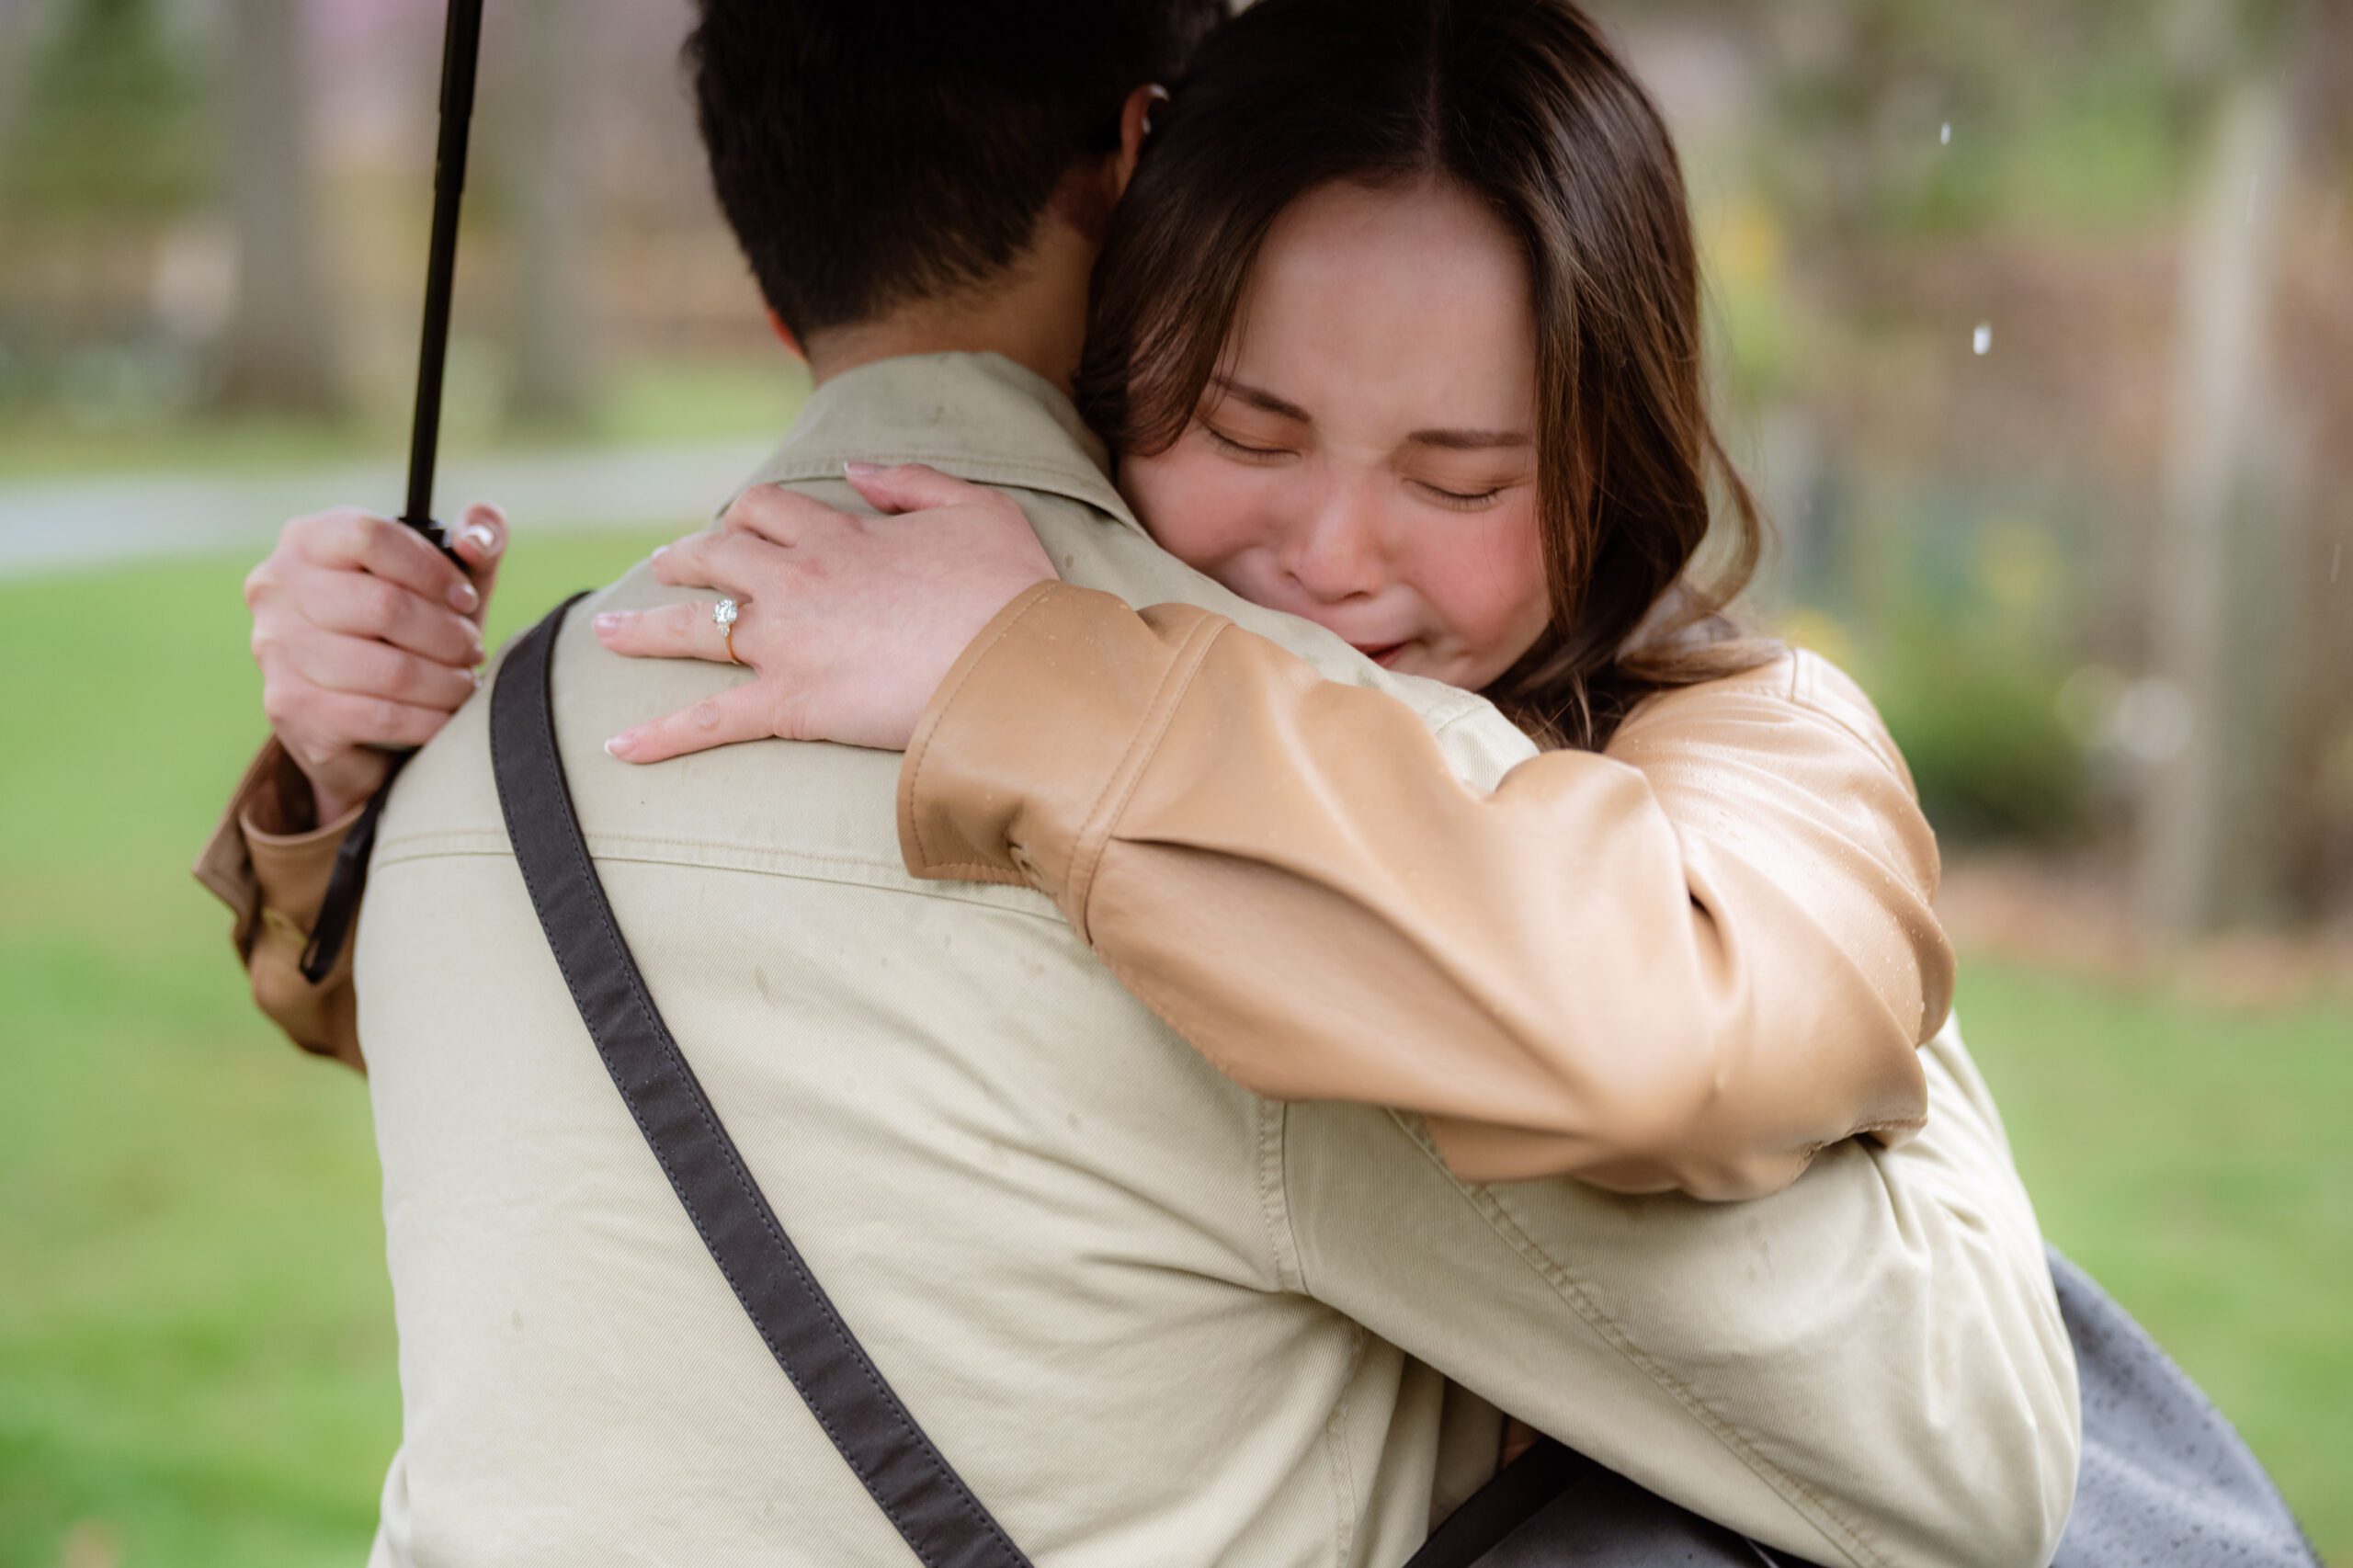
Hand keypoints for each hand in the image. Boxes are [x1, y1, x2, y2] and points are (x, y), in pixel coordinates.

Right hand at [244, 502, 506, 821]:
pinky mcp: (290, 708)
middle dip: (447, 635)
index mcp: (308, 541)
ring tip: (463, 684)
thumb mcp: (446, 576)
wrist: (357, 712)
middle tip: (472, 651)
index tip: (465, 599)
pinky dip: (427, 720)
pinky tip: (444, 717)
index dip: (432, 570)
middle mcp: (276, 589)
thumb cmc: (409, 627)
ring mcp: (275, 649)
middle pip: (383, 606)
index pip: (370, 537)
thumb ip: (478, 537)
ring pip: (388, 670)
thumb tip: (476, 542)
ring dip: (445, 683)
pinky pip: (379, 717)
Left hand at [597, 463, 1056, 760]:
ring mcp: (784, 644)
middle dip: (682, 559)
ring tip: (605, 632)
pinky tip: (617, 747)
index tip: (737, 525)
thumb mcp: (977, 508)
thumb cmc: (1010, 591)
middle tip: (662, 567)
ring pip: (692, 629)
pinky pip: (707, 720)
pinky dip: (658, 736)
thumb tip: (858, 468)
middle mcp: (796, 581)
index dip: (743, 514)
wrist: (1016, 668)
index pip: (764, 508)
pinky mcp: (788, 705)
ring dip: (642, 628)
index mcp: (837, 534)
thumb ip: (911, 480)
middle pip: (713, 556)